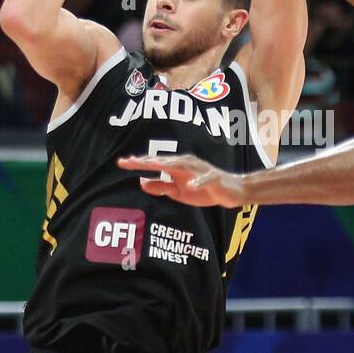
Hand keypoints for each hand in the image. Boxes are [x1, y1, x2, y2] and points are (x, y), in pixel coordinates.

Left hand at [117, 154, 245, 206]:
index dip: (139, 163)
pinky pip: (205, 179)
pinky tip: (191, 185)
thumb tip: (141, 183)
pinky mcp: (213, 178)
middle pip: (164, 161)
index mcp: (176, 167)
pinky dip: (198, 181)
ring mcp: (200, 170)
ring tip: (153, 164)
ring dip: (168, 165)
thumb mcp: (178, 192)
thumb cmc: (203, 190)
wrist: (231, 191)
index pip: (154, 164)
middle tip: (129, 161)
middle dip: (147, 160)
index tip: (122, 163)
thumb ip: (161, 187)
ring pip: (182, 166)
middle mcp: (186, 164)